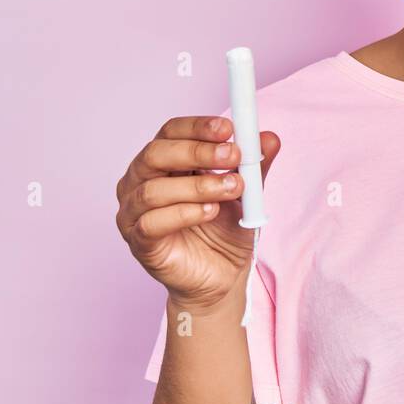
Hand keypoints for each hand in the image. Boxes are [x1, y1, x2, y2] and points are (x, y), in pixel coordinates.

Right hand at [115, 115, 280, 311]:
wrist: (222, 277)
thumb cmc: (224, 230)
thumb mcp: (245, 193)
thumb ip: (254, 166)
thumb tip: (270, 138)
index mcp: (164, 162)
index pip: (171, 132)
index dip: (197, 127)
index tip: (228, 128)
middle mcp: (141, 182)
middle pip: (156, 153)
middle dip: (198, 151)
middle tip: (234, 156)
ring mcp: (134, 212)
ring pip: (153, 189)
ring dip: (198, 185)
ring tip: (233, 188)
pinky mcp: (138, 242)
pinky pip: (151, 223)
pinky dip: (184, 213)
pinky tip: (210, 212)